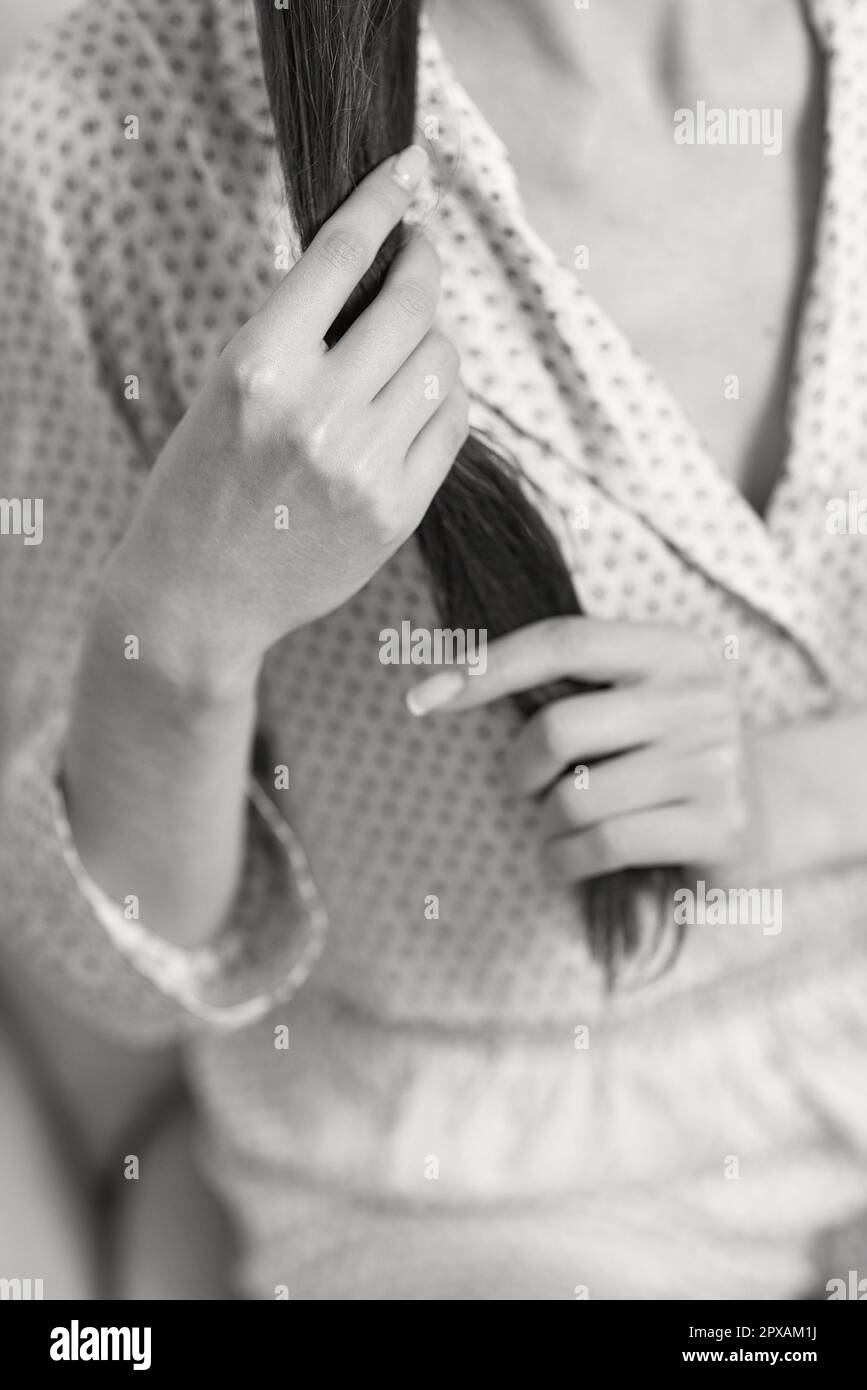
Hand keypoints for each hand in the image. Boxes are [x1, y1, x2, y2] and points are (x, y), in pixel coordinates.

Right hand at [106, 144, 467, 696]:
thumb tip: (378, 267)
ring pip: (441, 361)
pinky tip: (421, 391)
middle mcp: (317, 412)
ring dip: (435, 334)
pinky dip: (445, 393)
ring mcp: (365, 465)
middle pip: (410, 302)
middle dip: (423, 263)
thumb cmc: (203, 481)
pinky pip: (452, 423)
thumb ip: (297, 330)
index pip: (341, 255)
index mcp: (259, 366)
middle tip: (420, 252)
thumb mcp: (227, 385)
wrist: (200, 593)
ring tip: (410, 337)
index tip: (409, 169)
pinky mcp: (398, 510)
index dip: (384, 198)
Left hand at [408, 617, 750, 882]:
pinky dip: (564, 860)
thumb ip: (572, 683)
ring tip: (562, 824)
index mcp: (673, 648)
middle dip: (519, 768)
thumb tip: (449, 681)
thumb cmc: (666, 751)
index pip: (564, 640)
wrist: (769, 811)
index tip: (425, 696)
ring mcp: (715, 761)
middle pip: (560, 727)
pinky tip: (567, 859)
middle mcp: (700, 696)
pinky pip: (602, 845)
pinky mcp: (718, 824)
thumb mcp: (638, 697)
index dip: (487, 667)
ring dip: (547, 822)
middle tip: (523, 785)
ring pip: (575, 798)